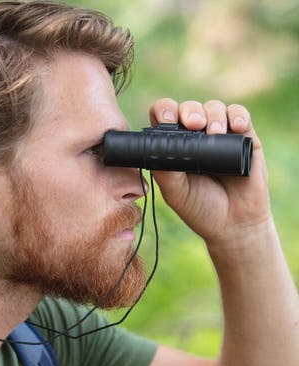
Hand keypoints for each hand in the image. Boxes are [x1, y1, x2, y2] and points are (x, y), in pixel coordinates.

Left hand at [148, 98, 270, 248]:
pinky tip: (236, 127)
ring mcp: (220, 135)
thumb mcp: (175, 193)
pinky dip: (237, 116)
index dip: (163, 113)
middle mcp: (196, 137)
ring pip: (214, 108)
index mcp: (175, 147)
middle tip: (193, 125)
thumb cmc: (201, 209)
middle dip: (189, 111)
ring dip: (213, 115)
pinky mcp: (244, 137)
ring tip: (216, 133)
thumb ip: (165, 170)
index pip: (165, 119)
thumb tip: (154, 146)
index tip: (166, 121)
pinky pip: (240, 115)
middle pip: (189, 109)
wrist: (234, 224)